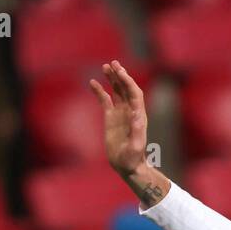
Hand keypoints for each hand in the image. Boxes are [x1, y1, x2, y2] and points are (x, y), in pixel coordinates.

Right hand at [89, 60, 149, 177]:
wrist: (127, 166)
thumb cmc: (133, 158)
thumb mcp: (136, 146)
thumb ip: (137, 132)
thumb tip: (138, 115)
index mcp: (138, 115)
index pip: (134, 93)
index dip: (128, 81)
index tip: (120, 71)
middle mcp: (130, 111)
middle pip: (126, 88)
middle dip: (121, 75)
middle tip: (113, 63)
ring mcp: (120, 114)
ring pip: (117, 91)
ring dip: (112, 79)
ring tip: (105, 66)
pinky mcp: (110, 118)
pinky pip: (105, 100)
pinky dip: (99, 91)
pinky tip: (92, 82)